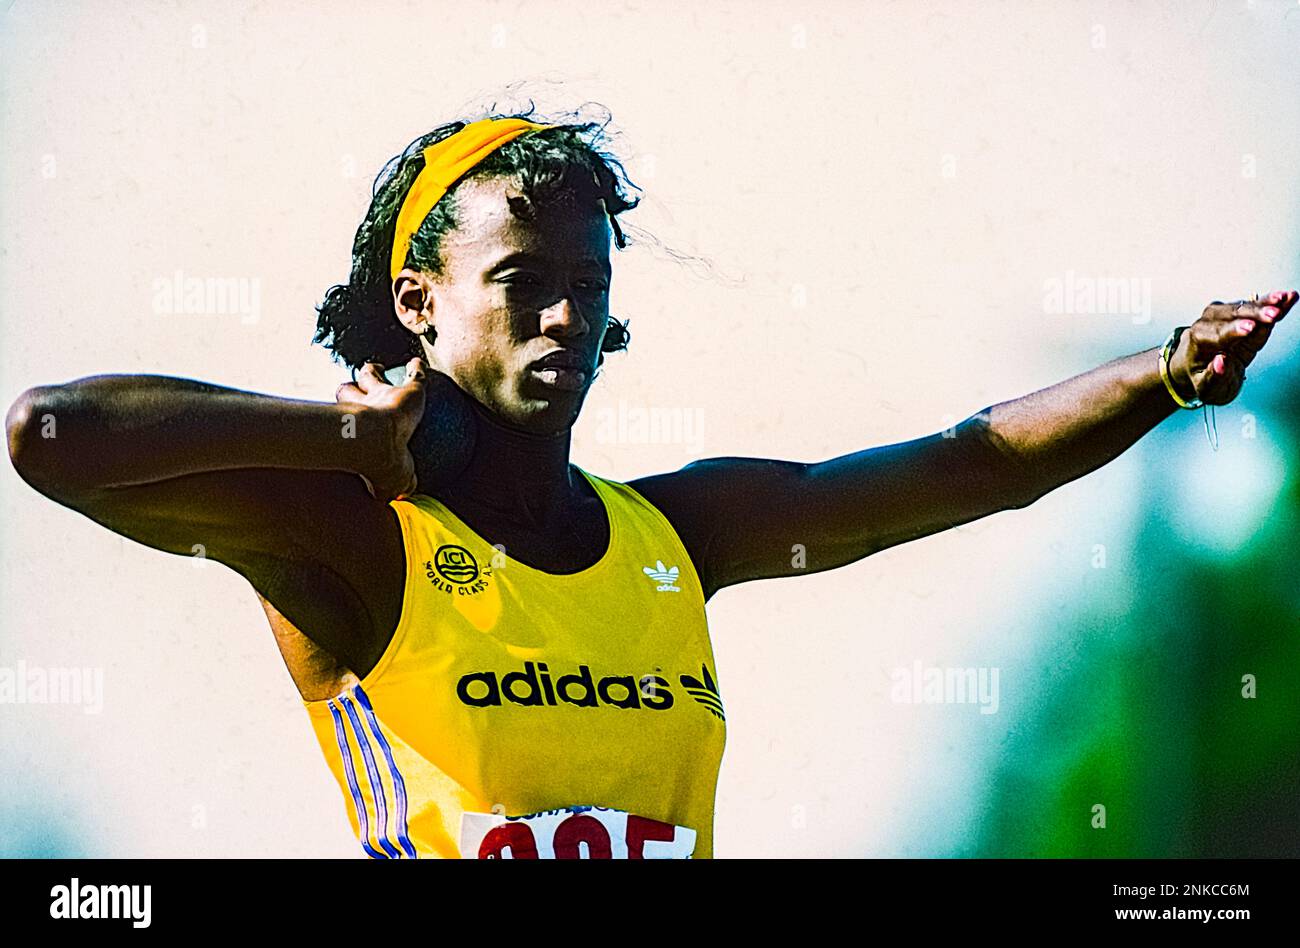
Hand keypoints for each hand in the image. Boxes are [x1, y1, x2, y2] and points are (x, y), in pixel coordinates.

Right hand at [335, 357, 426, 500]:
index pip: (347, 420)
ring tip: (376, 369)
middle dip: (350, 391)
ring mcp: (382, 395)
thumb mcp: (395, 483)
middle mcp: (362, 408)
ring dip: (372, 372)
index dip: (345, 418)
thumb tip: (406, 496)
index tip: (347, 418)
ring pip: (370, 377)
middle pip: (348, 393)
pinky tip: (419, 363)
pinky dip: (417, 368)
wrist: (379, 442)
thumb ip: (402, 486)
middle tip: (356, 389)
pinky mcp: (407, 390)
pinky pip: (415, 374)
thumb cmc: (382, 464)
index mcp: (357, 429)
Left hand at [1169, 289, 1296, 405]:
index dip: (1234, 330)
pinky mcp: (1241, 317)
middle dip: (1254, 314)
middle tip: (1272, 314)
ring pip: (1246, 308)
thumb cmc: (1201, 378)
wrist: (1199, 368)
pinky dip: (1272, 303)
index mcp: (1197, 342)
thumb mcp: (1205, 388)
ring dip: (1266, 304)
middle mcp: (1208, 324)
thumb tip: (1220, 363)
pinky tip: (1287, 297)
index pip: (1216, 334)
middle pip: (1233, 316)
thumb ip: (1212, 377)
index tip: (1249, 328)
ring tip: (1284, 299)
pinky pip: (1258, 308)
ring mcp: (1224, 318)